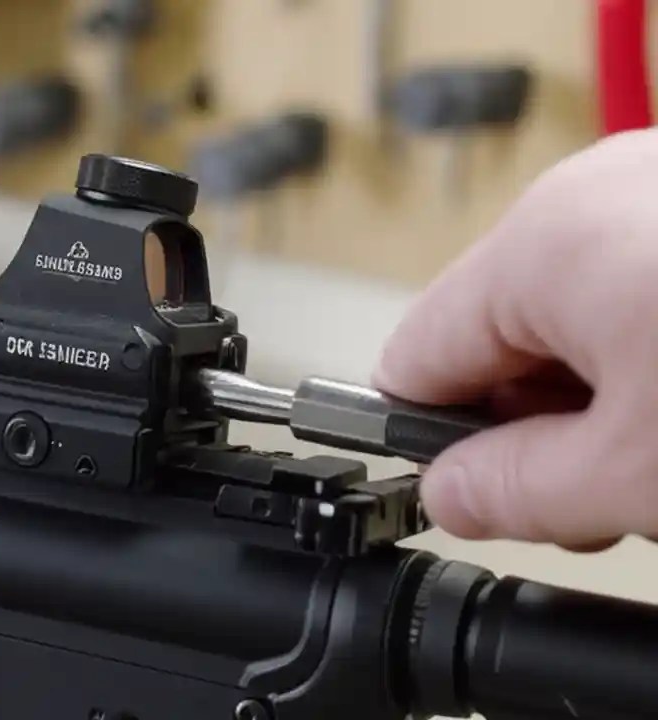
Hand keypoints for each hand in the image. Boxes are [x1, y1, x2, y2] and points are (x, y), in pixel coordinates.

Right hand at [375, 129, 657, 550]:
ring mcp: (645, 190)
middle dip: (530, 428)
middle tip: (600, 493)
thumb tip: (448, 494)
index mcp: (542, 245)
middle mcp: (585, 196)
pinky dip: (640, 350)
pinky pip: (622, 286)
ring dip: (593, 396)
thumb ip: (513, 493)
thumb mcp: (641, 471)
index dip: (423, 445)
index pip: (408, 362)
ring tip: (655, 449)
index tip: (463, 496)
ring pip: (563, 319)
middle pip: (489, 341)